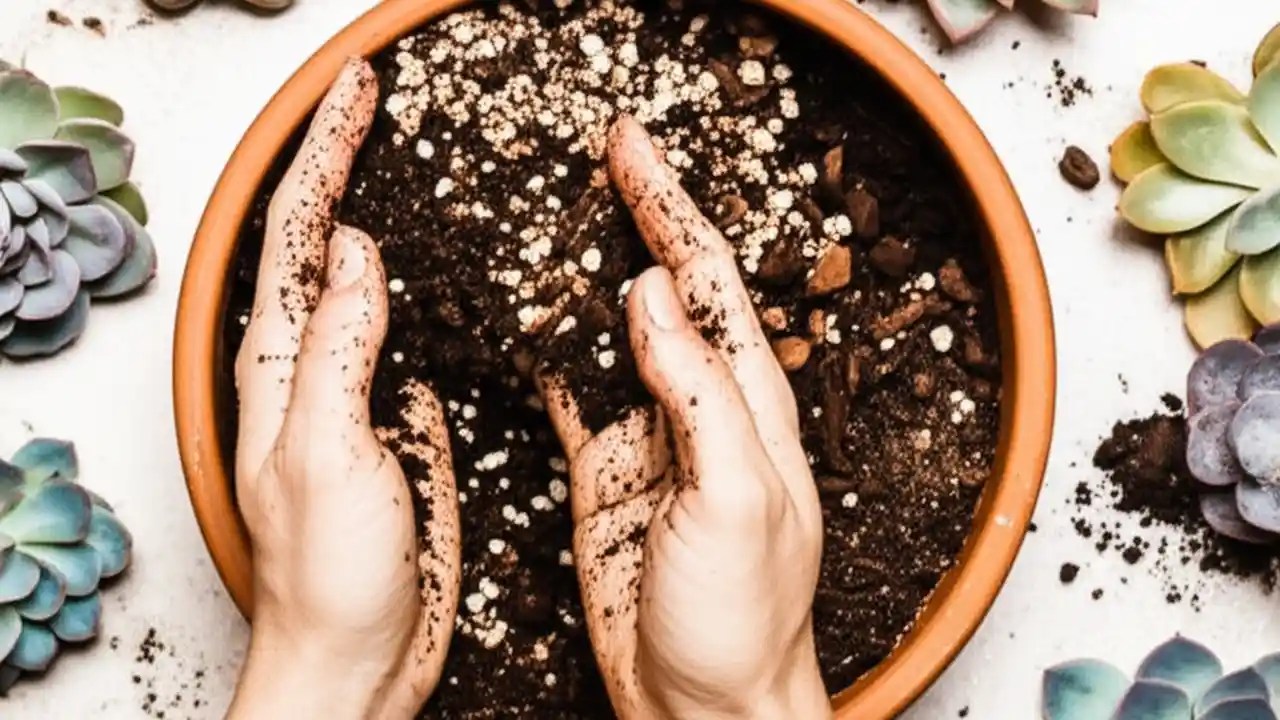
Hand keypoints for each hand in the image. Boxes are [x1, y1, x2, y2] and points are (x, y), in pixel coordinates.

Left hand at [228, 59, 460, 719]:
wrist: (356, 661)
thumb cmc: (329, 581)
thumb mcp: (329, 455)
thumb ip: (341, 349)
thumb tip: (356, 250)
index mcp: (284, 368)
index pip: (299, 235)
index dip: (327, 155)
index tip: (359, 93)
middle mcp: (314, 369)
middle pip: (324, 241)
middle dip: (344, 160)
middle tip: (372, 97)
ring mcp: (359, 394)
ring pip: (366, 283)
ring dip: (381, 212)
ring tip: (398, 157)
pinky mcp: (400, 423)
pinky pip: (407, 338)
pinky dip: (422, 289)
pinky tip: (436, 271)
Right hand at [540, 117, 830, 718]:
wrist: (707, 704)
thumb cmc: (743, 618)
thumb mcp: (732, 497)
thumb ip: (695, 392)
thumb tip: (656, 294)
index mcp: (746, 403)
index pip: (709, 279)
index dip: (670, 206)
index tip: (632, 148)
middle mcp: (702, 409)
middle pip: (669, 289)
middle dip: (641, 215)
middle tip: (606, 151)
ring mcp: (652, 438)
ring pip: (623, 332)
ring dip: (596, 269)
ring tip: (566, 209)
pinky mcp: (608, 474)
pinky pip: (581, 393)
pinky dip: (559, 349)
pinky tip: (540, 315)